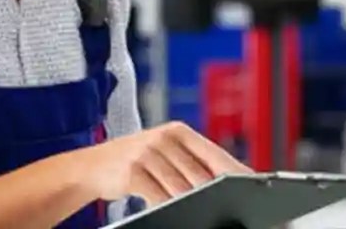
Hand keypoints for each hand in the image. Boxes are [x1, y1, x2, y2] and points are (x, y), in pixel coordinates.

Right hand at [86, 121, 251, 205]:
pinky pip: (159, 196)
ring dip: (193, 204)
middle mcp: (164, 137)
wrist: (91, 166)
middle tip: (230, 204)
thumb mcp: (163, 153)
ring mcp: (147, 152)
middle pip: (201, 174)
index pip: (214, 153)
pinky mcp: (132, 171)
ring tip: (204, 212)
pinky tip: (174, 213)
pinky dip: (168, 207)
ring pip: (182, 188)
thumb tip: (227, 180)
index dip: (235, 171)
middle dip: (216, 194)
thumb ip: (191, 162)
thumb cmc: (135, 162)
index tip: (254, 185)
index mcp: (178, 131)